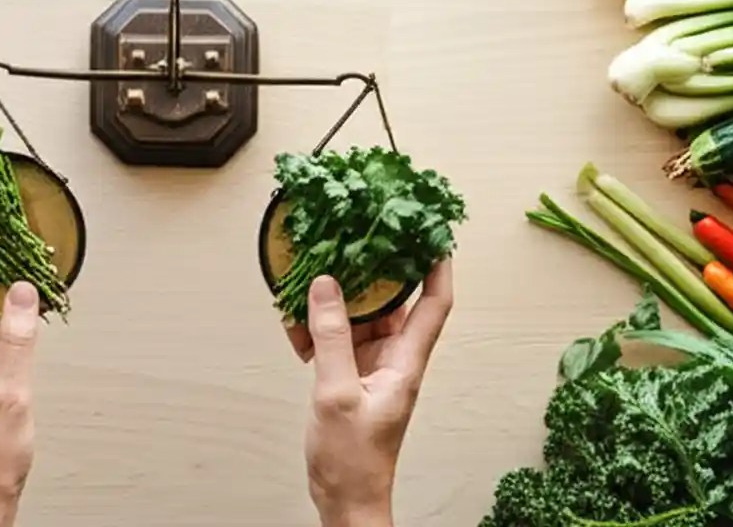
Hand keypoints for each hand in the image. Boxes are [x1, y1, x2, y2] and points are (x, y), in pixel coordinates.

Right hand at [285, 261, 453, 526]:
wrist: (345, 498)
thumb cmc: (353, 460)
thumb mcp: (337, 392)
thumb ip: (331, 337)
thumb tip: (327, 286)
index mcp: (406, 362)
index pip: (434, 304)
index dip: (438, 267)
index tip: (432, 233)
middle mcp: (393, 359)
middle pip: (392, 302)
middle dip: (375, 271)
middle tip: (358, 236)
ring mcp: (371, 368)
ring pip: (357, 319)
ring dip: (335, 300)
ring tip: (313, 275)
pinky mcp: (349, 378)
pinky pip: (335, 340)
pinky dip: (316, 329)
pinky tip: (295, 320)